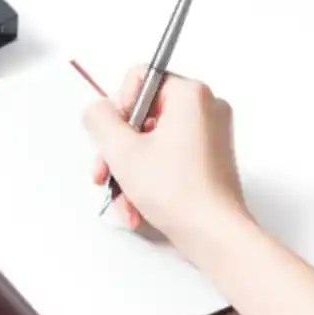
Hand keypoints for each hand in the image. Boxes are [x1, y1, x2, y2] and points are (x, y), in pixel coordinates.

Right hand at [83, 66, 248, 247]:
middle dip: (118, 147)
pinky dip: (147, 177)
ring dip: (128, 168)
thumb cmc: (178, 192)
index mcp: (190, 95)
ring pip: (150, 140)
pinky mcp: (208, 158)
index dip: (118, 108)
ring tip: (121, 196)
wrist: (214, 235)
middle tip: (108, 170)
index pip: (140, 79)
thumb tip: (98, 111)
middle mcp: (205, 108)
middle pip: (141, 114)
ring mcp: (209, 134)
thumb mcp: (120, 148)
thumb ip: (99, 118)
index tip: (117, 136)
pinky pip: (166, 157)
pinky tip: (135, 204)